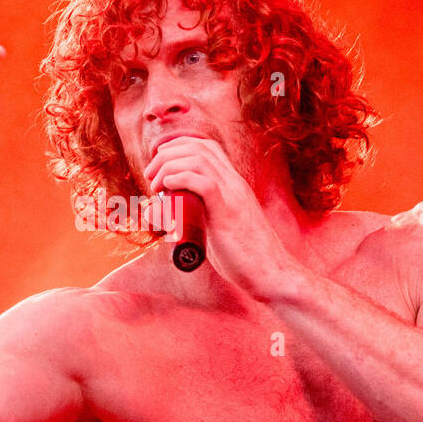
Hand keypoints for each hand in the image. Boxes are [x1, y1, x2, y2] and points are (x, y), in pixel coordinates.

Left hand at [143, 137, 296, 298]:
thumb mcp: (216, 230)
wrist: (272, 275)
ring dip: (169, 165)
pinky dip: (181, 179)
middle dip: (167, 154)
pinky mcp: (228, 213)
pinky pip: (204, 183)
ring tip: (154, 184)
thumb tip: (156, 213)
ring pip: (198, 159)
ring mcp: (233, 195)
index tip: (158, 162)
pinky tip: (167, 186)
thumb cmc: (242, 258)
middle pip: (198, 147)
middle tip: (150, 175)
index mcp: (234, 184)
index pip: (207, 147)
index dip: (178, 146)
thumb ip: (194, 218)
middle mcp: (235, 184)